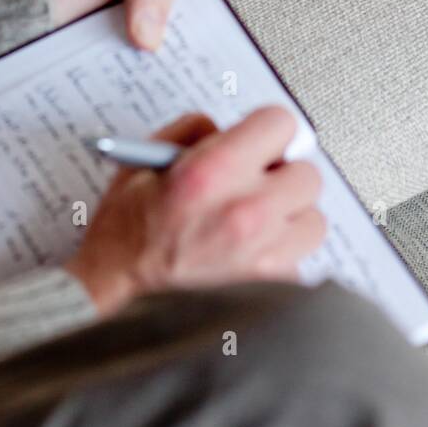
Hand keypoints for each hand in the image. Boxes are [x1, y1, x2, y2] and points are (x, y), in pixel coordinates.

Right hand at [65, 106, 325, 315]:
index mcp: (214, 171)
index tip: (261, 141)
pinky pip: (299, 260)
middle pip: (308, 174)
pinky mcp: (273, 289)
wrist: (114, 302)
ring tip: (255, 227)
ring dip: (290, 219)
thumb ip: (191, 134)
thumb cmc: (125, 239)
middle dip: (282, 176)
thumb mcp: (142, 165)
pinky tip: (247, 258)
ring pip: (313, 220)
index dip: (268, 130)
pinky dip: (280, 258)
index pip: (282, 124)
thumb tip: (227, 128)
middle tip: (256, 186)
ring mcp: (265, 254)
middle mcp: (247, 210)